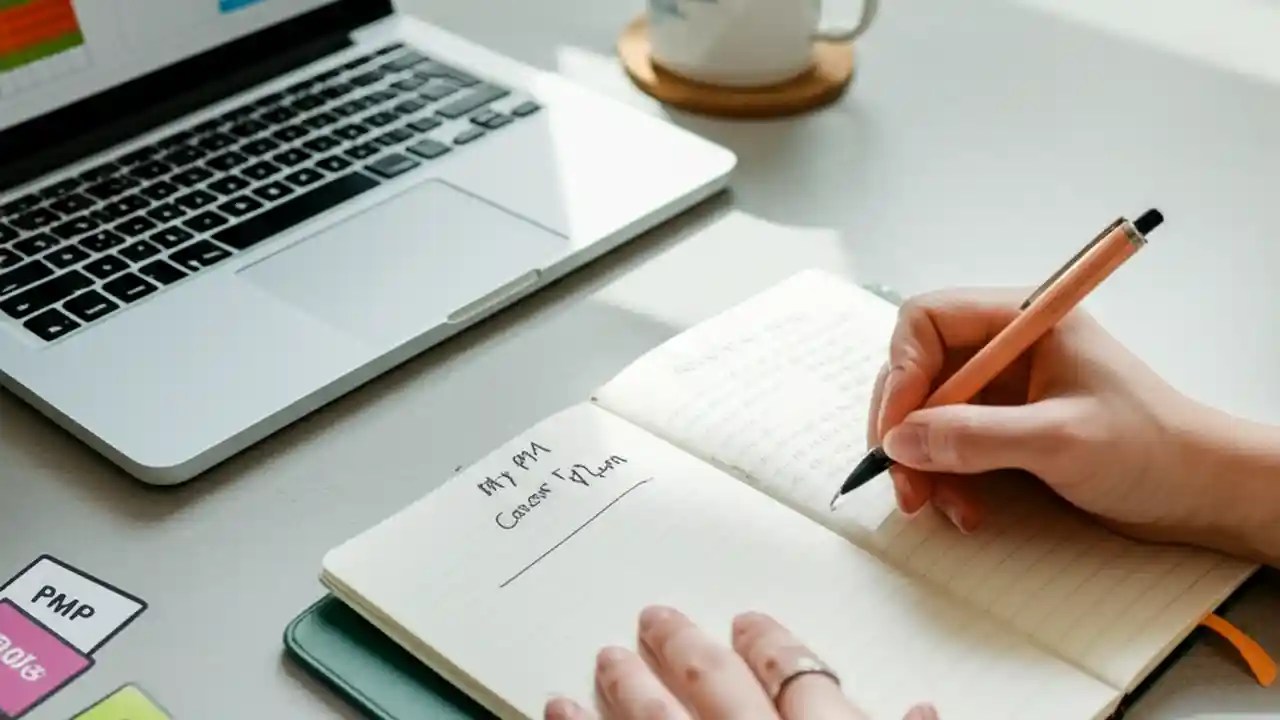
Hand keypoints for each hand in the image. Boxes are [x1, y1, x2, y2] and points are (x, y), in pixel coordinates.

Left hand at [544, 606, 936, 719]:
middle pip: (719, 685)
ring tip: (607, 657)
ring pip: (656, 719)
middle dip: (685, 648)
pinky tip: (558, 708)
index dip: (773, 643)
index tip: (752, 623)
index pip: (803, 675)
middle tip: (656, 619)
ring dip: (626, 686)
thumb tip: (921, 711)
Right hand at [867, 288, 1218, 543]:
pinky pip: (950, 446)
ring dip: (923, 463)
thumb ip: (975, 438)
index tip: (895, 429)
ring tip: (938, 506)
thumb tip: (899, 440)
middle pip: (919, 372)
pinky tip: (965, 508)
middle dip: (905, 429)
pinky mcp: (1006, 427)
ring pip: (927, 416)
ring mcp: (1004, 389)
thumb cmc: (1152, 449)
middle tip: (904, 481)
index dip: (901, 372)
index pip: (928, 322)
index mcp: (1024, 320)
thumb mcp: (1059, 440)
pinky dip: (946, 478)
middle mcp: (1006, 347)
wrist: (1201, 492)